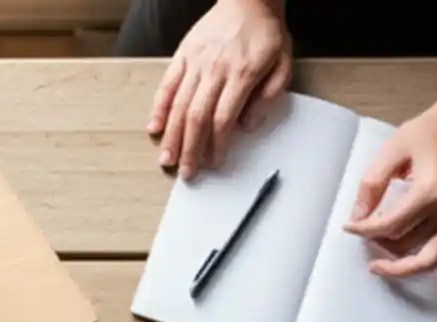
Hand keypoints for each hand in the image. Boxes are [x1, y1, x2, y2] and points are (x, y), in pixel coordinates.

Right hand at [149, 0, 291, 179]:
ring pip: (178, 105)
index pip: (224, 118)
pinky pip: (167, 85)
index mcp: (241, 73)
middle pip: (196, 117)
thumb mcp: (282, 64)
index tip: (214, 162)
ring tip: (167, 159)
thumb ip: (269, 96)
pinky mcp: (183, 56)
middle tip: (186, 172)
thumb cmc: (266, 33)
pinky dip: (159, 108)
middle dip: (190, 149)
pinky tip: (154, 127)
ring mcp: (195, 62)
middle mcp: (214, 69)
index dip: (217, 145)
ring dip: (171, 136)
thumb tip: (248, 125)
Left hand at [343, 109, 436, 281]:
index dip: (362, 230)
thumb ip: (371, 187)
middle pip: (407, 246)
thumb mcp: (389, 153)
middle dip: (380, 245)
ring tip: (382, 263)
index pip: (388, 226)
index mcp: (429, 192)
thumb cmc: (425, 134)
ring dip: (405, 264)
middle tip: (364, 238)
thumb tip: (358, 218)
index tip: (348, 226)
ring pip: (432, 256)